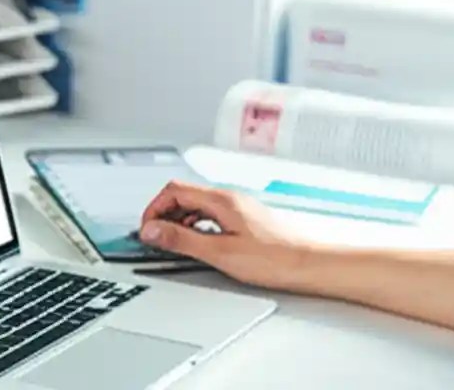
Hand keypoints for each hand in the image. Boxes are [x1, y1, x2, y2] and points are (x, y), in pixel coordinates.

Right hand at [139, 180, 311, 290]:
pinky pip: (209, 215)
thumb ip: (182, 239)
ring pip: (196, 205)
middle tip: (154, 238)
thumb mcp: (219, 252)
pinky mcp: (243, 219)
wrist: (306, 263)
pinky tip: (196, 243)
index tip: (146, 230)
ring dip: (178, 221)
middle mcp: (229, 199)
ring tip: (171, 243)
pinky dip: (194, 226)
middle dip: (163, 214)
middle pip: (183, 195)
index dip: (154, 209)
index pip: (174, 190)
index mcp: (221, 200)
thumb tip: (153, 230)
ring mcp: (237, 208)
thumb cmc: (273, 258)